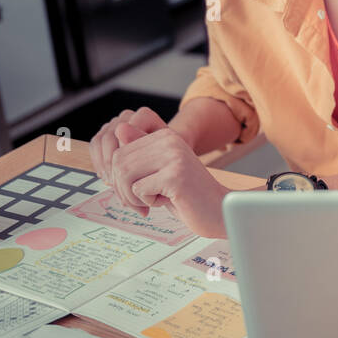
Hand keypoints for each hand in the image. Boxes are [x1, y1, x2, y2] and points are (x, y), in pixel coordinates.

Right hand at [89, 106, 167, 184]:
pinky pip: (95, 144)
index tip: (126, 172)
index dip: (121, 153)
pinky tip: (107, 176)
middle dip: (110, 162)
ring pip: (100, 140)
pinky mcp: (105, 133)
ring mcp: (115, 123)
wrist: (165, 160)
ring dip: (103, 163)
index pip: (123, 130)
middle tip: (116, 181)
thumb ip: (143, 143)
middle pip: (109, 136)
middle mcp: (128, 116)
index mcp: (144, 116)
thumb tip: (121, 131)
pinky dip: (98, 161)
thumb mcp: (162, 154)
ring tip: (112, 181)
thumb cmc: (168, 158)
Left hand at [108, 123, 228, 237]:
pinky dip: (149, 202)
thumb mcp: (159, 170)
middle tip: (142, 202)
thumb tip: (120, 128)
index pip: (119, 152)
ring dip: (134, 197)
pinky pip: (139, 190)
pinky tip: (169, 200)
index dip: (121, 179)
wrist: (218, 210)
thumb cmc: (188, 194)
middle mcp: (170, 140)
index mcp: (165, 135)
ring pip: (125, 176)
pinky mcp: (175, 175)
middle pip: (119, 164)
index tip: (138, 191)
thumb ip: (140, 150)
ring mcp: (173, 156)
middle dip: (124, 189)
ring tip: (155, 200)